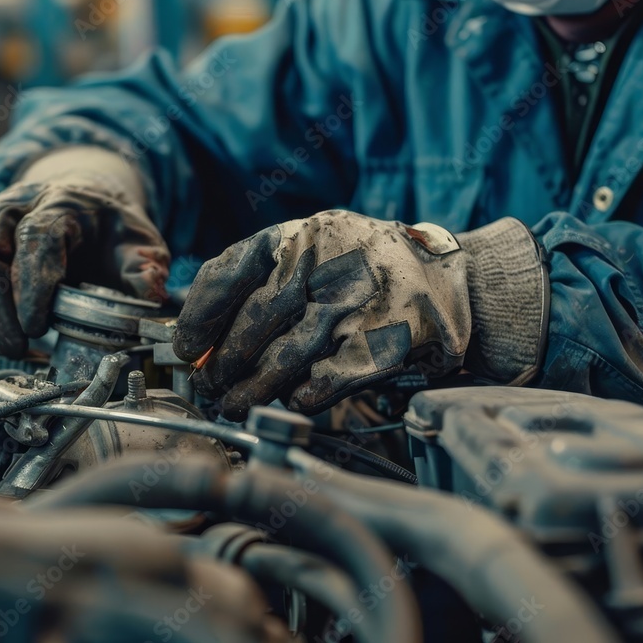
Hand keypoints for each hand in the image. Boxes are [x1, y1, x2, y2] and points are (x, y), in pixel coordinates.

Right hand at [0, 162, 169, 356]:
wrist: (81, 201)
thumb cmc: (107, 229)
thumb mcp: (138, 241)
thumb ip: (145, 267)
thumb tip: (148, 292)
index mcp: (60, 201)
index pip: (37, 236)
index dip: (32, 283)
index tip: (37, 326)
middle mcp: (13, 205)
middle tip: (17, 345)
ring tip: (4, 337)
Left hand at [174, 210, 546, 419]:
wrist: (456, 279)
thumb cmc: (370, 267)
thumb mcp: (318, 247)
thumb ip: (267, 281)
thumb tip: (206, 339)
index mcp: (300, 236)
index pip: (227, 272)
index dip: (198, 318)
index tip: (186, 348)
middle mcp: (325, 265)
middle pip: (253, 324)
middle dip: (222, 364)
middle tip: (208, 386)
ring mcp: (356, 306)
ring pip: (283, 360)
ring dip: (250, 391)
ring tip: (232, 405)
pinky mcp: (381, 345)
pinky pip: (323, 383)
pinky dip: (299, 399)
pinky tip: (291, 403)